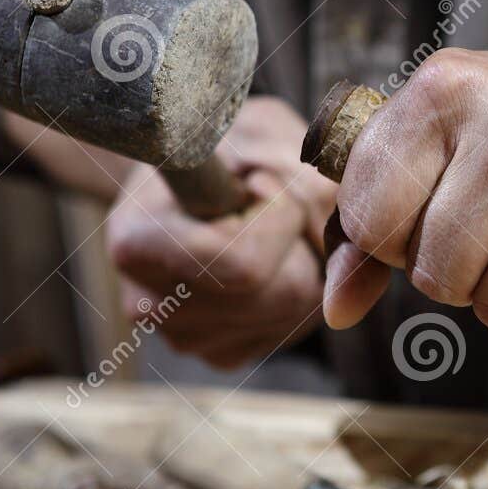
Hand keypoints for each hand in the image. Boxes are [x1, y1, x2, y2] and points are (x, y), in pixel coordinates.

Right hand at [105, 96, 335, 369]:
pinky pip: (293, 326)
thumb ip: (314, 193)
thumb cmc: (223, 145)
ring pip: (296, 312)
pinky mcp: (220, 353)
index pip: (244, 264)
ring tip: (263, 225)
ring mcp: (184, 339)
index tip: (259, 178)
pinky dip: (300, 286)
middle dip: (301, 240)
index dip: (279, 216)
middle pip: (283, 294)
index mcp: (139, 245)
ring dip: (305, 260)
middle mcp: (150, 306)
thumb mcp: (264, 134)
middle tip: (267, 201)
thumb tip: (348, 284)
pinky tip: (268, 255)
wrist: (186, 170)